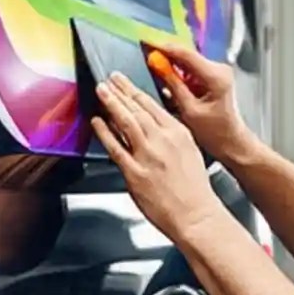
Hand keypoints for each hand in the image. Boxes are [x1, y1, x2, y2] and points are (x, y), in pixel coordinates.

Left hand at [91, 72, 227, 241]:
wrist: (196, 215)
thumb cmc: (194, 189)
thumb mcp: (190, 152)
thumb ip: (172, 137)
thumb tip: (155, 126)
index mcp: (178, 133)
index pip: (151, 105)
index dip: (134, 91)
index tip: (123, 81)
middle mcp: (162, 140)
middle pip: (137, 110)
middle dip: (120, 91)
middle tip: (108, 80)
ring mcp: (147, 156)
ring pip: (126, 123)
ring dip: (112, 104)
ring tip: (101, 92)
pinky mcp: (135, 173)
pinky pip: (116, 148)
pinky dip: (105, 133)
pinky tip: (97, 123)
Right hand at [151, 43, 252, 162]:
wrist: (231, 140)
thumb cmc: (215, 131)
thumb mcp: (189, 110)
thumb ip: (174, 86)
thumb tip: (158, 65)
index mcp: (216, 76)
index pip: (186, 54)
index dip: (165, 48)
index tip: (148, 43)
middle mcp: (219, 69)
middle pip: (187, 55)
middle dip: (165, 54)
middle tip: (145, 53)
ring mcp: (217, 71)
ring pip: (187, 61)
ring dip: (170, 63)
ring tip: (152, 65)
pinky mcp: (212, 76)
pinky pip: (190, 69)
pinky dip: (177, 71)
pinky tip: (165, 75)